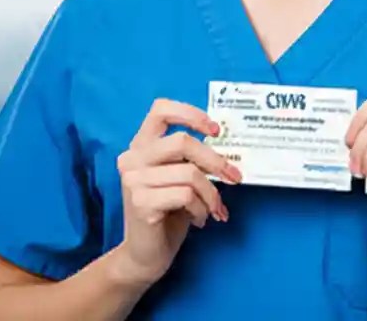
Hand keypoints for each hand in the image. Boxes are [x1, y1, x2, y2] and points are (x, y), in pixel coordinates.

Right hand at [113, 99, 242, 284]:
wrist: (144, 256)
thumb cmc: (167, 214)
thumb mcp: (178, 179)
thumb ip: (190, 160)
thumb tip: (226, 150)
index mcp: (140, 146)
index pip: (160, 110)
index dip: (190, 113)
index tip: (215, 130)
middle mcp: (132, 159)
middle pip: (182, 142)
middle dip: (215, 160)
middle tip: (234, 178)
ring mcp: (134, 181)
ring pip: (189, 173)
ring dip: (211, 194)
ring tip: (213, 209)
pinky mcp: (141, 203)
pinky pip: (186, 195)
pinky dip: (201, 209)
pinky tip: (199, 220)